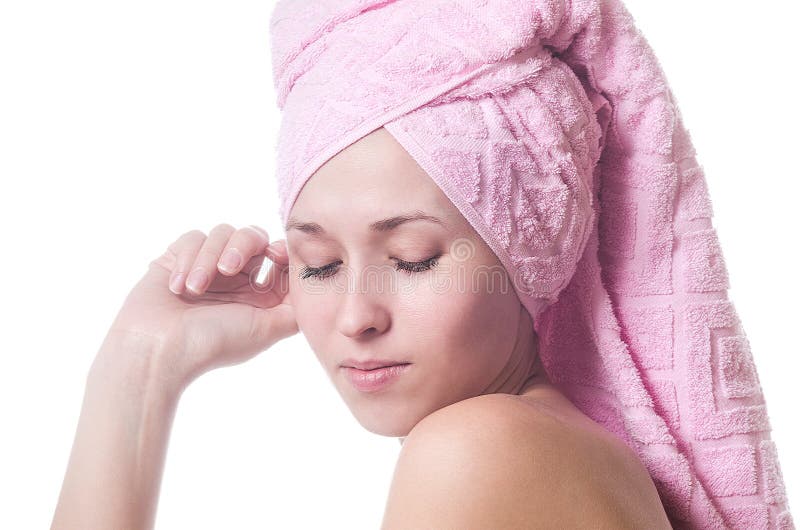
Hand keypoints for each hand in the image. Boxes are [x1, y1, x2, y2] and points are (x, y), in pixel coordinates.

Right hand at [100, 223, 297, 390]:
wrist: (157, 350)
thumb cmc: (212, 343)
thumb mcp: (267, 328)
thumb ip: (295, 307)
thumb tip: (318, 288)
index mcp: (259, 296)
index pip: (279, 257)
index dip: (282, 251)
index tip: (276, 256)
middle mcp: (235, 280)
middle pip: (253, 237)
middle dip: (243, 246)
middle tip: (230, 268)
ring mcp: (206, 268)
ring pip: (222, 232)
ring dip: (209, 257)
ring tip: (197, 288)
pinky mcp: (177, 260)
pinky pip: (193, 237)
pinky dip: (188, 260)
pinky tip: (179, 287)